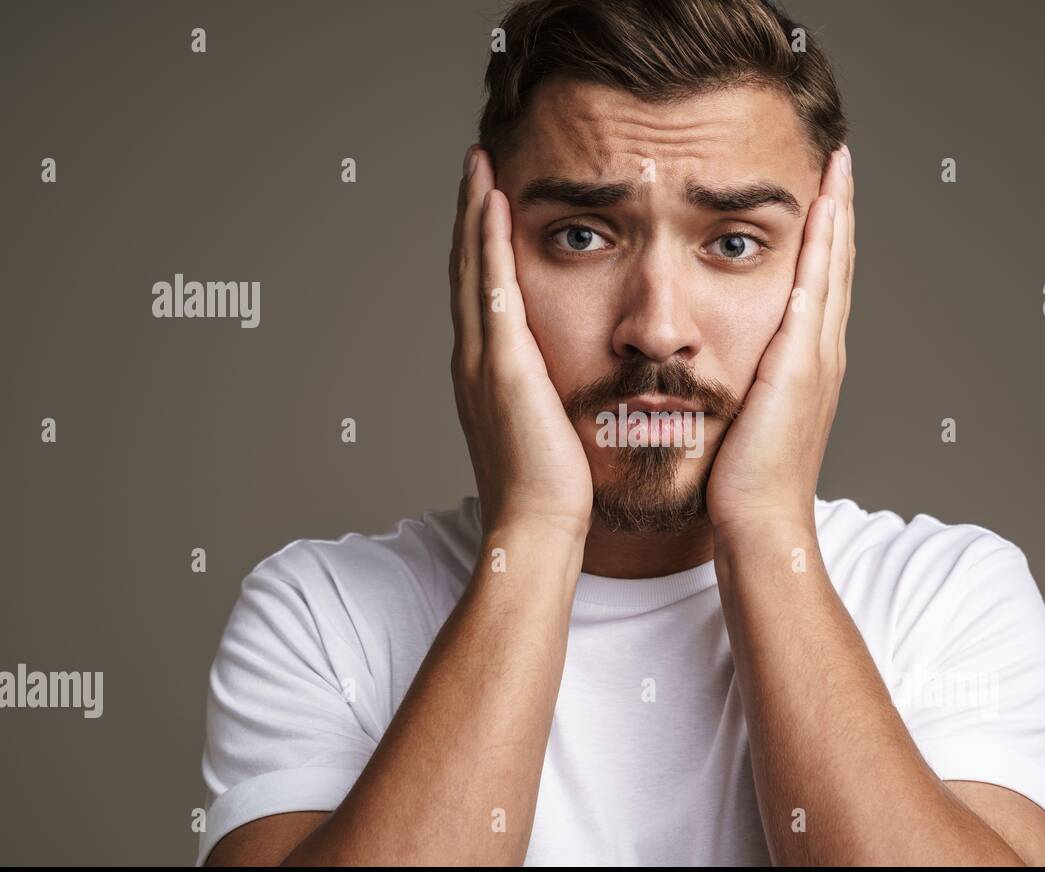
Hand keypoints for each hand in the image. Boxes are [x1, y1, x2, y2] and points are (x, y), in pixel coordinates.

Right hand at [448, 145, 593, 538]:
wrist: (538, 528)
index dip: (481, 246)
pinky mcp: (502, 367)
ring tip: (479, 165)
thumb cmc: (553, 493)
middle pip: (466, 270)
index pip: (481, 294)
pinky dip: (489, 243)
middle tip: (475, 165)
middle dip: (469, 215)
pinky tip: (494, 204)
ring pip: (472, 269)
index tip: (488, 203)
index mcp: (486, 375)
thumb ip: (551, 398)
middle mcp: (474, 361)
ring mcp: (481, 362)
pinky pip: (492, 289)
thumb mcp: (550, 432)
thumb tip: (571, 385)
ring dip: (473, 213)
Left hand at [706, 144, 854, 536]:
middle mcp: (822, 356)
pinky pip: (815, 294)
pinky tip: (822, 213)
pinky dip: (823, 251)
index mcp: (807, 367)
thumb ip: (743, 387)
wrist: (759, 526)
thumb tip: (723, 368)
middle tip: (840, 159)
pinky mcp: (801, 368)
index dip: (824, 239)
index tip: (822, 192)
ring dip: (837, 215)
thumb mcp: (744, 422)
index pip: (819, 286)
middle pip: (836, 267)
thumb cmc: (742, 486)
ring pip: (833, 270)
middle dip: (839, 210)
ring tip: (838, 166)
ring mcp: (818, 360)